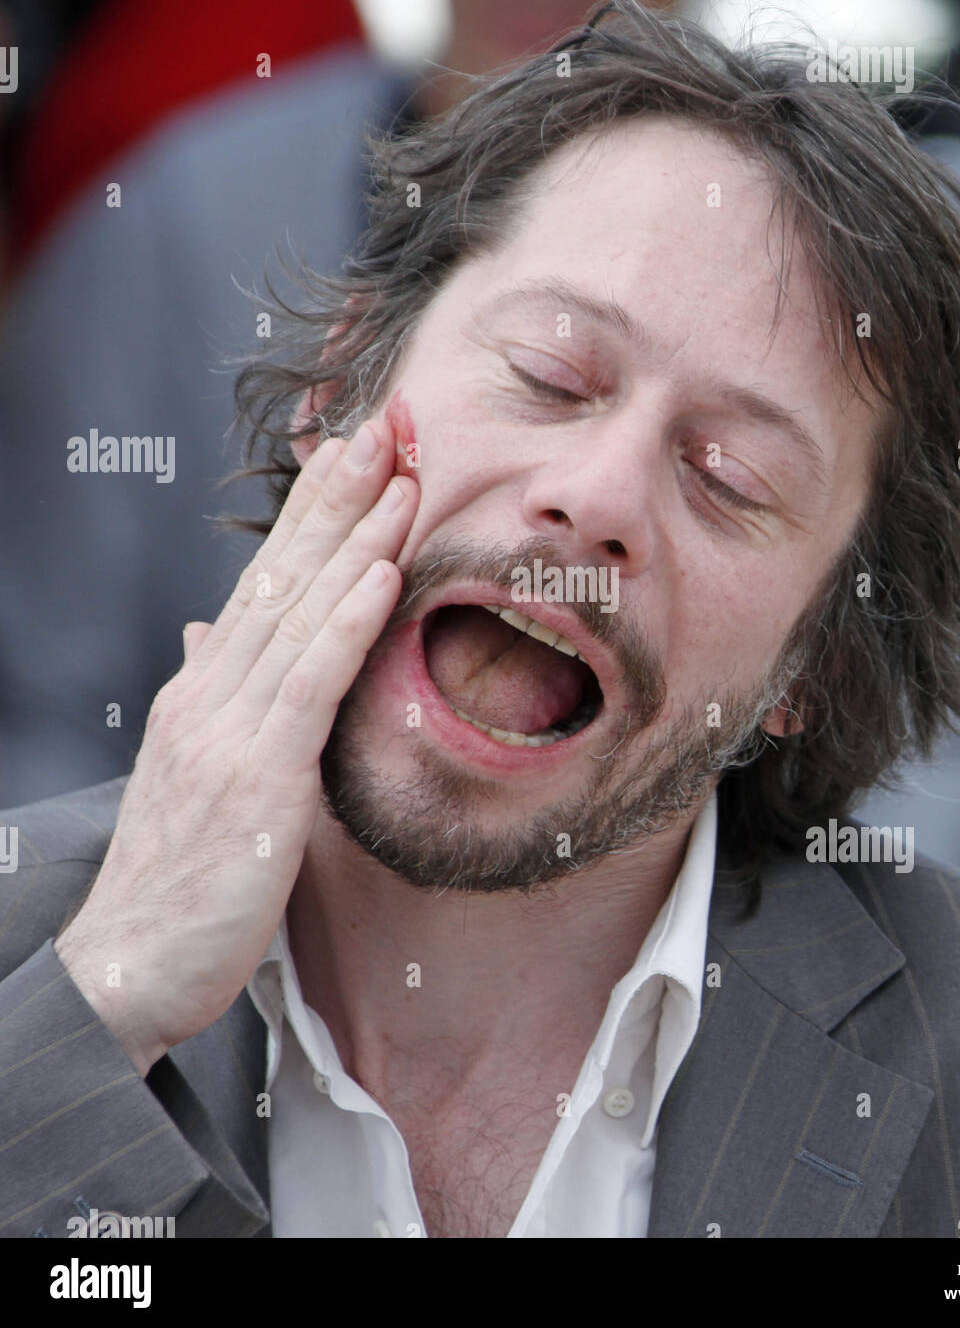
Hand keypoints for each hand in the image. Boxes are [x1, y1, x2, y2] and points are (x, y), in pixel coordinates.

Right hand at [55, 416, 418, 1075]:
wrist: (127, 966)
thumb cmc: (177, 873)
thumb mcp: (198, 768)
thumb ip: (213, 692)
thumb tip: (210, 629)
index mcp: (207, 689)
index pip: (268, 580)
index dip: (313, 511)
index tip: (354, 451)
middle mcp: (213, 691)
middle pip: (284, 574)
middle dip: (339, 494)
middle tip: (389, 423)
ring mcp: (230, 729)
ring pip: (301, 613)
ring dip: (355, 537)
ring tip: (401, 473)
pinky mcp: (256, 778)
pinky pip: (308, 686)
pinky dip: (346, 622)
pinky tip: (379, 572)